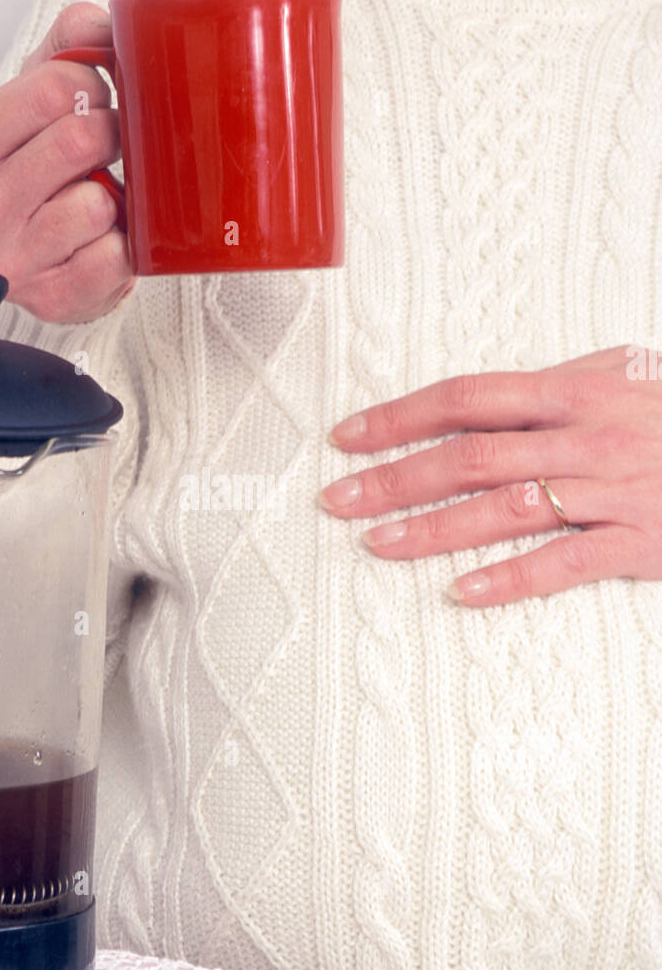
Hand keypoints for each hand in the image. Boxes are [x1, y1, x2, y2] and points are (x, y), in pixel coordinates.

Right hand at [0, 2, 134, 324]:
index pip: (54, 86)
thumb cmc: (44, 173)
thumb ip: (69, 43)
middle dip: (112, 137)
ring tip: (100, 201)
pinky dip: (126, 246)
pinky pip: (116, 258)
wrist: (50, 259)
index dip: (94, 86)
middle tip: (108, 151)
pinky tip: (105, 241)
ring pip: (99, 203)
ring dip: (116, 198)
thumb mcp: (42, 97)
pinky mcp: (49, 301)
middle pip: (80, 139)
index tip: (94, 101)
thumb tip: (101, 22)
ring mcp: (10, 260)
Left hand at [320, 346, 661, 606]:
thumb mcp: (633, 377)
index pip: (468, 398)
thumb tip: (501, 393)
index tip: (348, 436)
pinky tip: (462, 592)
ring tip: (377, 543)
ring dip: (432, 528)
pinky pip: (564, 563)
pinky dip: (510, 578)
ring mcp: (611, 489)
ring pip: (505, 508)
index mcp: (577, 390)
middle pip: (470, 455)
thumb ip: (567, 382)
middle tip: (337, 499)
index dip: (401, 416)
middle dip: (395, 477)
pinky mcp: (638, 542)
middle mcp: (586, 436)